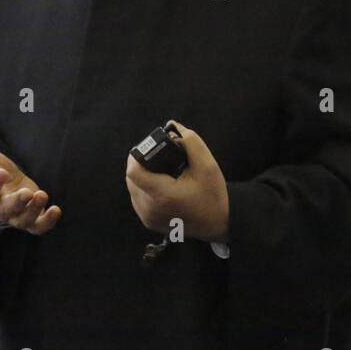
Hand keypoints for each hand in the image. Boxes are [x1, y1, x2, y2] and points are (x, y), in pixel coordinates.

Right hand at [0, 148, 60, 234]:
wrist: (7, 177)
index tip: (2, 172)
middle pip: (6, 211)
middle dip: (16, 203)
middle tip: (26, 192)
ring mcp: (15, 216)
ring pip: (22, 220)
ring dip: (33, 210)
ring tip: (42, 195)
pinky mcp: (31, 218)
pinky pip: (38, 226)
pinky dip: (47, 221)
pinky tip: (56, 209)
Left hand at [125, 121, 229, 243]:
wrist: (219, 224)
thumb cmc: (213, 194)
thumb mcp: (207, 165)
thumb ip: (191, 141)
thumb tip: (173, 126)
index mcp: (163, 195)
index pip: (134, 172)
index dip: (137, 156)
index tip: (150, 148)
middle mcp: (151, 209)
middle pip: (131, 179)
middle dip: (140, 164)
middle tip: (156, 156)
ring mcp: (148, 218)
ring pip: (133, 188)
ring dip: (141, 176)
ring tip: (158, 169)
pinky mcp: (149, 222)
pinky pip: (138, 199)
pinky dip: (144, 188)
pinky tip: (159, 183)